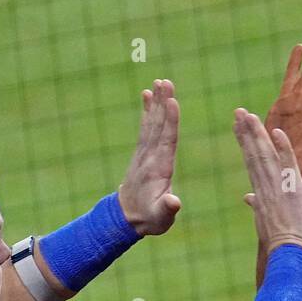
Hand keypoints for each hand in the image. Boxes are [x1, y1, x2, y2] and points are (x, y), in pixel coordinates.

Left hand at [119, 79, 182, 235]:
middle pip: (158, 126)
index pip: (166, 141)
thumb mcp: (161, 218)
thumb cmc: (149, 218)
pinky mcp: (143, 152)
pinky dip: (148, 110)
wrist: (126, 217)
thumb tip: (175, 202)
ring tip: (160, 82)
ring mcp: (145, 153)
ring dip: (156, 102)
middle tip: (166, 82)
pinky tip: (148, 94)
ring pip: (152, 123)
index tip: (172, 102)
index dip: (170, 121)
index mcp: (159, 169)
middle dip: (163, 103)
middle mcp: (150, 157)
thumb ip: (168, 209)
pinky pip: (146, 127)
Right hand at [233, 108, 301, 258]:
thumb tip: (247, 198)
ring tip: (248, 115)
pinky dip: (282, 149)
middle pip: (253, 155)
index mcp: (260, 194)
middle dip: (246, 132)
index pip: (250, 163)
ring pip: (264, 156)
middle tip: (238, 111)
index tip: (238, 126)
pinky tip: (276, 132)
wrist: (290, 256)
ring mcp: (277, 189)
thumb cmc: (281, 243)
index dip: (244, 143)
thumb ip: (257, 205)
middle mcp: (265, 189)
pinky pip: (287, 166)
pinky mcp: (292, 191)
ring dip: (257, 134)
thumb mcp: (266, 221)